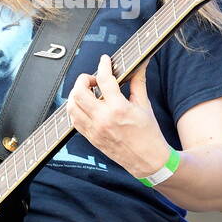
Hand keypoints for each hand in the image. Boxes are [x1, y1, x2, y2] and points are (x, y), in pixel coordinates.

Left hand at [65, 54, 169, 177]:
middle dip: (83, 80)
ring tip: (88, 92)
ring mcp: (95, 130)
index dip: (103, 65)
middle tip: (92, 79)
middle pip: (79, 92)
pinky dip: (76, 109)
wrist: (148, 161)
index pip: (104, 80)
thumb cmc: (149, 135)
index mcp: (119, 109)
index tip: (105, 60)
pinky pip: (74, 120)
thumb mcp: (145, 106)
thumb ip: (138, 83)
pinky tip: (86, 106)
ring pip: (72, 106)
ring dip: (76, 94)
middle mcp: (103, 119)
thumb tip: (140, 65)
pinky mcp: (91, 138)